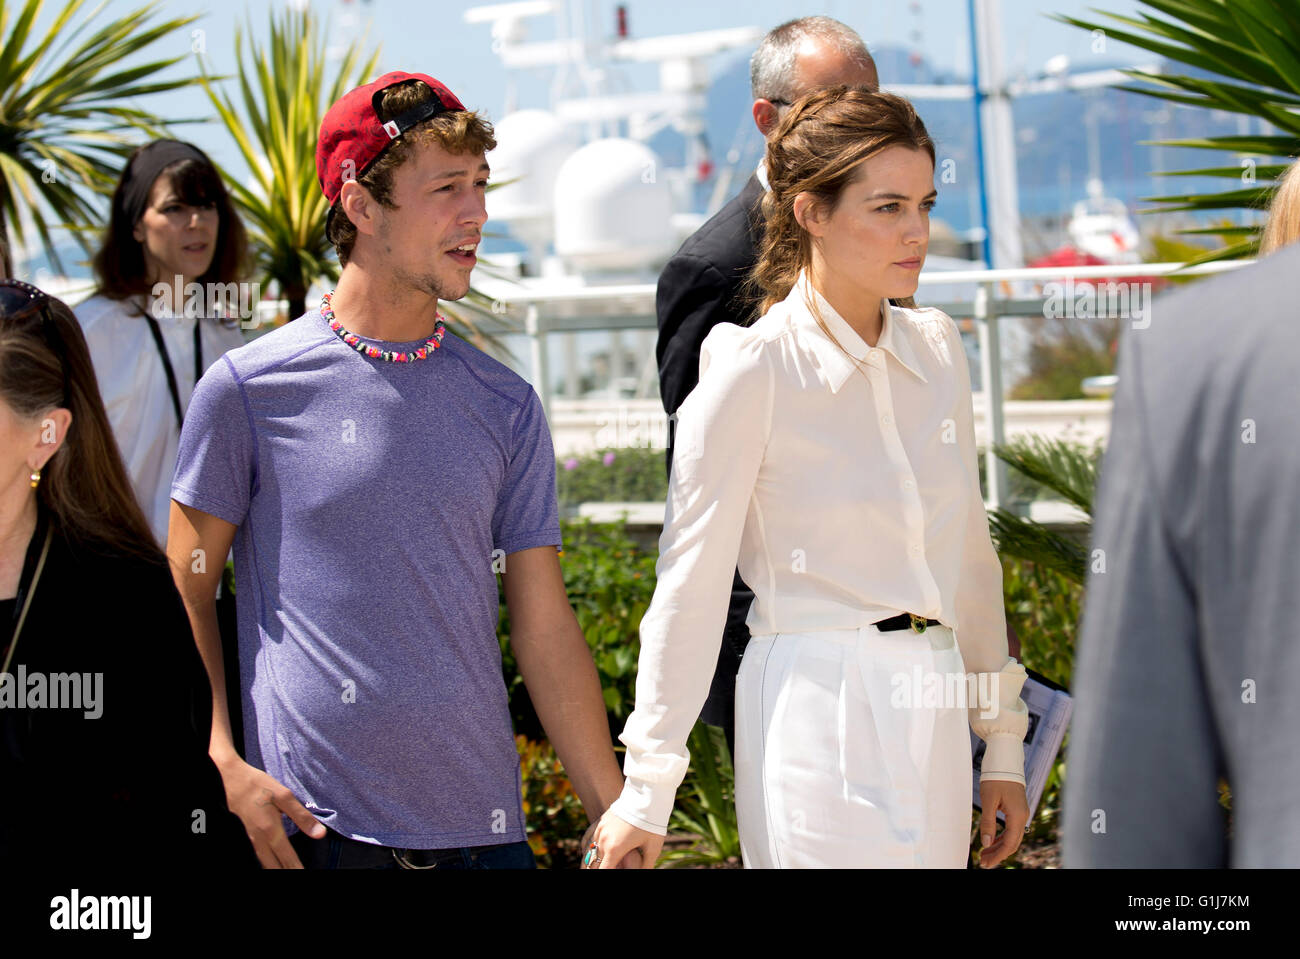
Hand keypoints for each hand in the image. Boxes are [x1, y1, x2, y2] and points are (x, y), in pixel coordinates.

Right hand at [214, 753, 324, 868]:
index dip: (297, 869)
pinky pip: (257, 856)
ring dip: (276, 869)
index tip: (304, 873)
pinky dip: (267, 863)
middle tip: (299, 873)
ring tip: (288, 870)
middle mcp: (259, 840)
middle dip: (287, 871)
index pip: (288, 859)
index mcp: (271, 831)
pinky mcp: (245, 836)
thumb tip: (320, 834)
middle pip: (274, 867)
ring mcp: (249, 840)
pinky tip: (273, 863)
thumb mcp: (284, 796)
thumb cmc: (258, 785)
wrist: (230, 779)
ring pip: (264, 864)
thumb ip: (302, 817)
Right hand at [583, 809, 662, 869]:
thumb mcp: (652, 848)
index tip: (616, 869)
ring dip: (603, 856)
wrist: (646, 796)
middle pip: (598, 862)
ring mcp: (601, 829)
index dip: (608, 873)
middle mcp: (604, 840)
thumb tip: (646, 873)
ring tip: (616, 856)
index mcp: (615, 849)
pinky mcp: (602, 821)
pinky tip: (612, 845)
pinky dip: (601, 845)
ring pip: (596, 850)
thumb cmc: (651, 824)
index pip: (603, 870)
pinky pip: (597, 838)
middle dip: (606, 865)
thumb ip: (646, 865)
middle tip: (619, 863)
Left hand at [977, 779, 1029, 868]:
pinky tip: (992, 841)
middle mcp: (1022, 817)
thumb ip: (988, 823)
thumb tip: (986, 844)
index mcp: (1017, 816)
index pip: (1009, 844)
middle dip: (998, 854)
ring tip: (985, 853)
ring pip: (1012, 837)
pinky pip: (1011, 829)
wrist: (1005, 761)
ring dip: (999, 846)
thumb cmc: (996, 778)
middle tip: (983, 862)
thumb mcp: (988, 800)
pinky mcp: (1017, 810)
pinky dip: (1002, 837)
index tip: (986, 863)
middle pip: (1012, 843)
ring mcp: (1021, 813)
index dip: (997, 856)